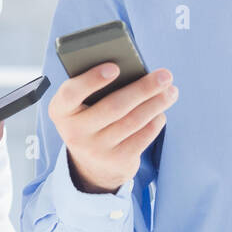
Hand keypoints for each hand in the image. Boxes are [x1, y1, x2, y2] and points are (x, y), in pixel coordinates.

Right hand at [48, 63, 175, 193]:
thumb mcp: (82, 105)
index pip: (71, 93)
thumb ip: (96, 88)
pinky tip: (161, 111)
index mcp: (61, 110)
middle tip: (165, 75)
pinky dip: (155, 122)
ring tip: (171, 90)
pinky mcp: (117, 161)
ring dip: (156, 103)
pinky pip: (142, 137)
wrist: (91, 165)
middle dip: (143, 89)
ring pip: (133, 121)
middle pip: (113, 106)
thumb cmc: (90, 118)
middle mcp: (74, 132)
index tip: (115, 67)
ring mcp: (96, 149)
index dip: (92, 80)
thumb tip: (135, 72)